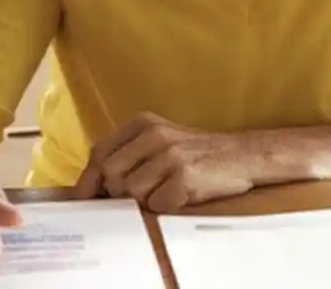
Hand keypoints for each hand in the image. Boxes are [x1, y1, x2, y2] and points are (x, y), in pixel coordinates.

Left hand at [72, 112, 254, 211]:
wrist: (243, 155)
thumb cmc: (196, 153)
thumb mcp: (159, 142)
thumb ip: (126, 155)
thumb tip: (89, 186)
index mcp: (143, 124)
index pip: (99, 153)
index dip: (90, 180)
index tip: (87, 198)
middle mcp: (154, 135)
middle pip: (110, 176)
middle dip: (121, 192)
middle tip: (146, 191)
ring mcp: (170, 155)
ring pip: (132, 193)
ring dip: (146, 200)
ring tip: (167, 190)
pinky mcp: (185, 176)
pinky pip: (156, 205)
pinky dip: (166, 206)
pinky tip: (182, 195)